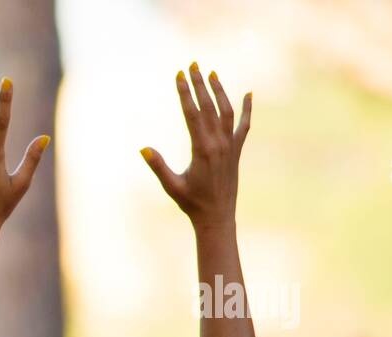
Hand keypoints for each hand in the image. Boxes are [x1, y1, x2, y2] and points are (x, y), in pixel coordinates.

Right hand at [141, 64, 250, 230]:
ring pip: (226, 111)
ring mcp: (230, 146)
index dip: (185, 93)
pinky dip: (247, 109)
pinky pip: (243, 125)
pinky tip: (248, 94)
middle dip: (200, 84)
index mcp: (202, 150)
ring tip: (211, 73)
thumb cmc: (191, 203)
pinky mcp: (236, 150)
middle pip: (209, 107)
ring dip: (219, 91)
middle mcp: (219, 144)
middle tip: (192, 65)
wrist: (217, 216)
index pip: (192, 114)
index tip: (179, 75)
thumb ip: (159, 166)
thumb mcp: (172, 186)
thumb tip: (144, 149)